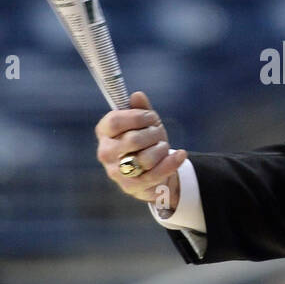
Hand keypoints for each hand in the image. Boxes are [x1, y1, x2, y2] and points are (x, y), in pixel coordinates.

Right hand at [95, 90, 186, 212]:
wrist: (152, 170)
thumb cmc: (146, 142)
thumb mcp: (145, 123)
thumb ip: (141, 109)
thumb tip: (137, 96)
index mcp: (104, 132)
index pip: (115, 122)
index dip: (138, 117)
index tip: (151, 117)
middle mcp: (105, 153)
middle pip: (133, 140)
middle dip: (153, 134)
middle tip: (158, 133)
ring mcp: (116, 173)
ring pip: (145, 159)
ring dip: (161, 149)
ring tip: (163, 147)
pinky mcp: (131, 188)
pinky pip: (155, 175)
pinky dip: (171, 163)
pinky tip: (180, 154)